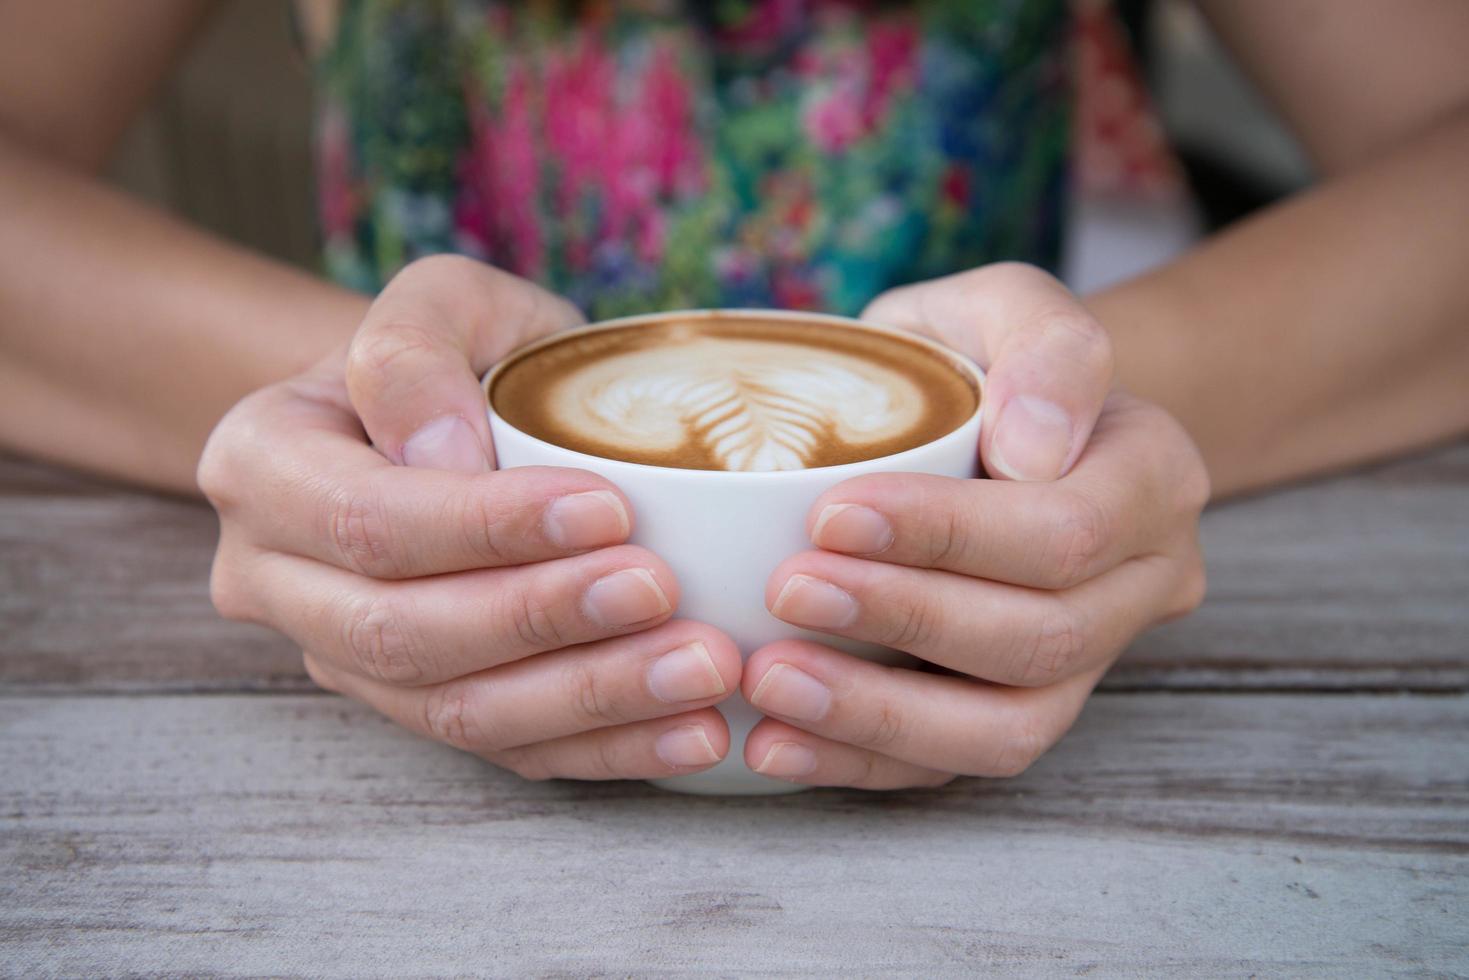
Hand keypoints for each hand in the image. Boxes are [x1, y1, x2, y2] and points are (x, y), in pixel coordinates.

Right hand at [200, 257, 738, 779]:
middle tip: (660, 592)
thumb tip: (446, 452)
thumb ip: (416, 350)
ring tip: (701, 671)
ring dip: (587, 700)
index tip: (608, 508)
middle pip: (401, 633)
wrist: (455, 418)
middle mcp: (276, 581)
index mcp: (262, 467)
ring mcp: (344, 660)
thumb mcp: (441, 300)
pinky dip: (607, 750)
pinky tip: (693, 733)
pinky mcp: (420, 709)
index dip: (485, 526)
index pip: (367, 519)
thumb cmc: (459, 350)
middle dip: (540, 621)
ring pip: (454, 712)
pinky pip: (506, 752)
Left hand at [741, 264, 1209, 788]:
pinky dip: (863, 761)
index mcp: (1153, 477)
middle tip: (786, 590)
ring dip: (880, 715)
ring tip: (768, 683)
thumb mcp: (1005, 302)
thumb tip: (1035, 448)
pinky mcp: (1022, 710)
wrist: (977, 421)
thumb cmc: (978, 356)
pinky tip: (777, 742)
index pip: (1069, 530)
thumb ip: (1045, 341)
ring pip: (1011, 729)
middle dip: (905, 621)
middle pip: (1040, 638)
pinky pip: (957, 764)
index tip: (829, 514)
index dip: (949, 535)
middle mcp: (1145, 582)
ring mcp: (1089, 661)